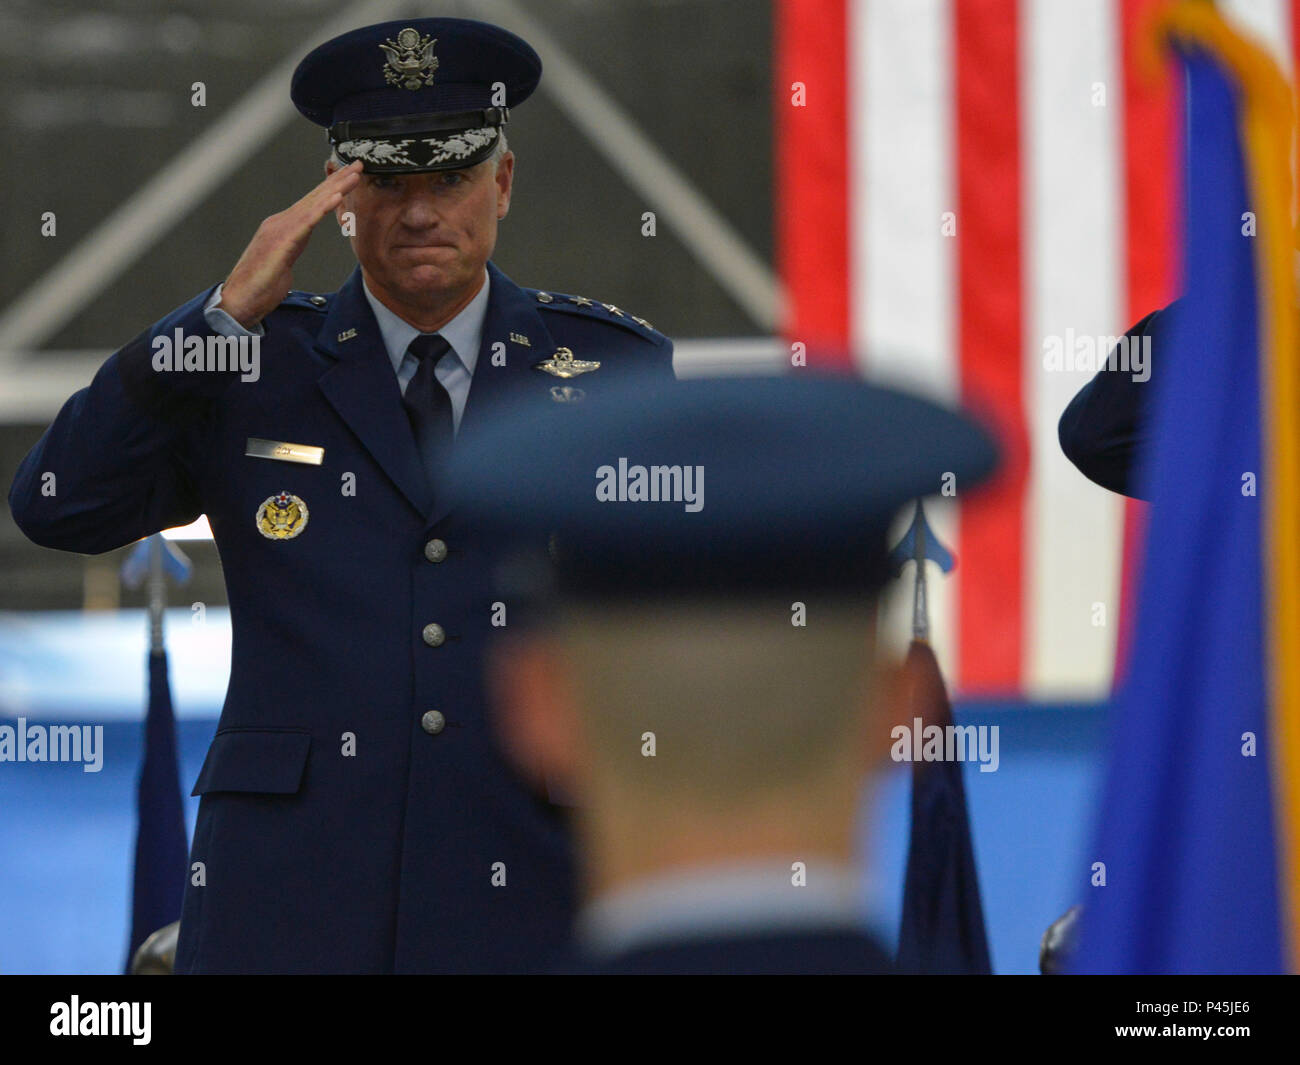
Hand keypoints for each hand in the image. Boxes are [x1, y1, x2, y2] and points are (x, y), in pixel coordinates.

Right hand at [218, 161, 362, 328]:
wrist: (239, 300)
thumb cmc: (260, 286)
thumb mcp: (284, 262)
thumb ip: (292, 247)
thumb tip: (299, 241)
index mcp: (283, 227)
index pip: (311, 203)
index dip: (331, 188)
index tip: (350, 175)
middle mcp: (281, 222)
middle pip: (314, 198)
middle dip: (338, 180)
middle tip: (358, 164)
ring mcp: (280, 230)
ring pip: (313, 204)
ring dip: (335, 188)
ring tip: (353, 175)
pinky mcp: (282, 242)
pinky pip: (307, 222)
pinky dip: (323, 208)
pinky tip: (336, 197)